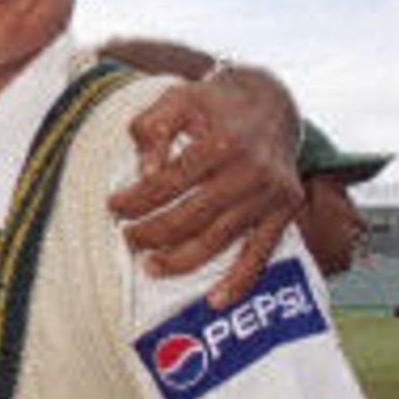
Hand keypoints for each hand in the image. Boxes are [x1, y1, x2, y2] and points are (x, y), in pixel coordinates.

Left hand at [110, 67, 301, 306]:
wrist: (272, 102)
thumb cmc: (214, 105)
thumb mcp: (178, 99)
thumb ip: (153, 129)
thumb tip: (144, 173)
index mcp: (223, 142)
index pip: (169, 182)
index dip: (137, 199)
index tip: (113, 207)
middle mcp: (251, 171)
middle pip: (191, 216)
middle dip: (152, 233)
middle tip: (128, 239)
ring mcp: (270, 194)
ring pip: (218, 240)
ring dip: (180, 261)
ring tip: (150, 267)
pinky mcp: (284, 210)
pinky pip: (260, 252)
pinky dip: (239, 280)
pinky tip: (215, 300)